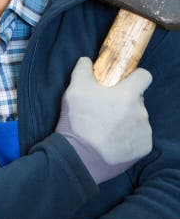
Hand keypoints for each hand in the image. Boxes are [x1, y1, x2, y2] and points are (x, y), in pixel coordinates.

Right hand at [56, 57, 152, 183]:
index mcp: (128, 94)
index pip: (145, 76)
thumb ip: (83, 71)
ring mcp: (144, 131)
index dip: (134, 77)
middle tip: (104, 110)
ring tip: (106, 130)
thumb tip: (86, 60)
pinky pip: (139, 137)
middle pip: (137, 100)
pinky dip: (128, 138)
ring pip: (138, 119)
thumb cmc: (78, 121)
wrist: (80, 157)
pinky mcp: (143, 148)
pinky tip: (112, 142)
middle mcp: (141, 111)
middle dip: (124, 102)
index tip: (122, 83)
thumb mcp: (74, 90)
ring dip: (126, 121)